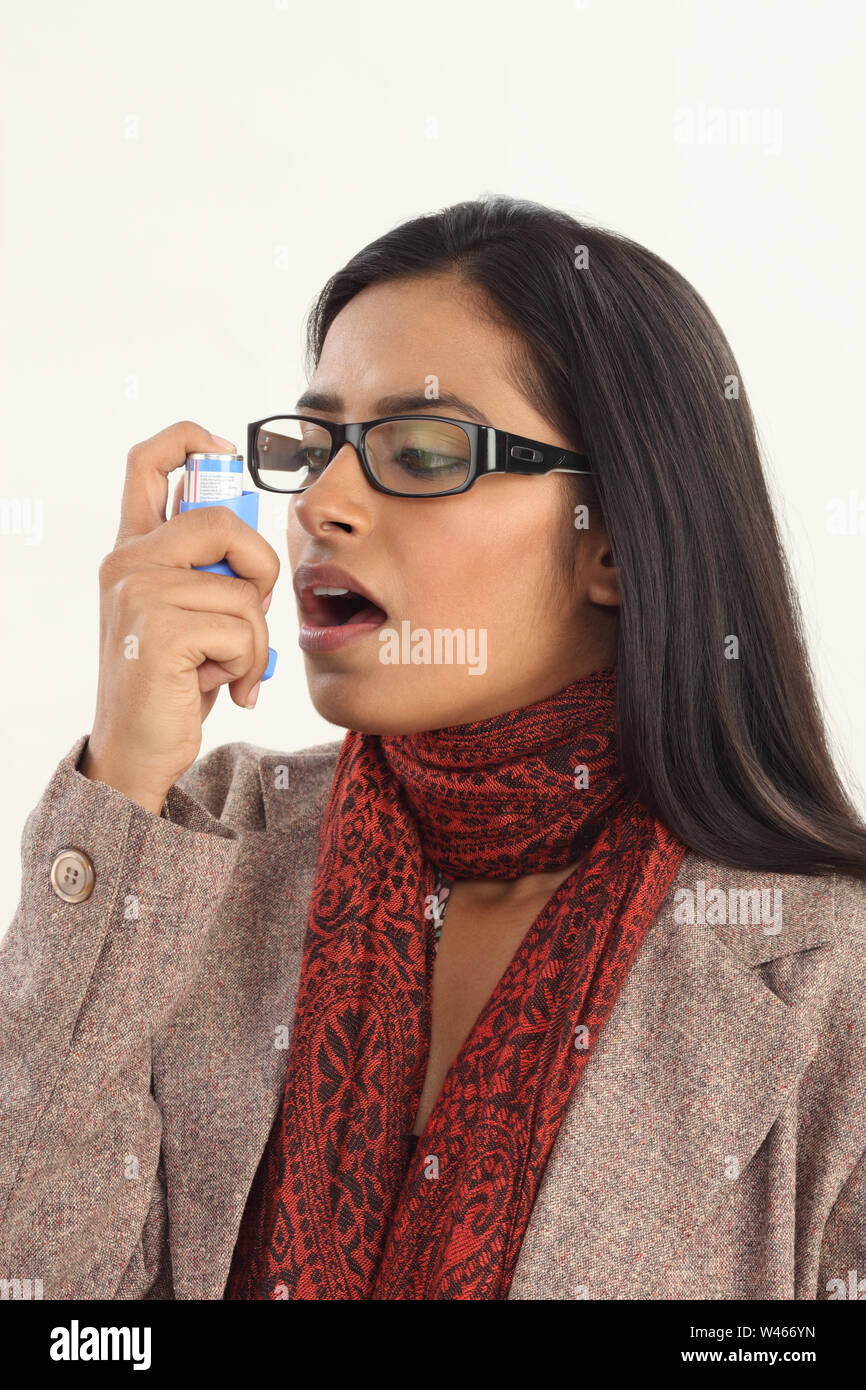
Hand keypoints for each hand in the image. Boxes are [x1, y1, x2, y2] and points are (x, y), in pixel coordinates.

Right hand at [79, 421, 279, 813]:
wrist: (138, 750)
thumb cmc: (175, 683)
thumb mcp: (192, 614)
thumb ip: (209, 571)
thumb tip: (251, 537)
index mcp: (133, 550)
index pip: (148, 463)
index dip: (190, 439)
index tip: (223, 451)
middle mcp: (126, 562)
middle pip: (221, 520)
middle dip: (261, 567)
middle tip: (255, 612)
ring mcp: (136, 593)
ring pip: (242, 590)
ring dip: (256, 640)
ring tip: (231, 668)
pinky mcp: (156, 630)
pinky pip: (240, 630)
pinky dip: (248, 665)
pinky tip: (223, 687)